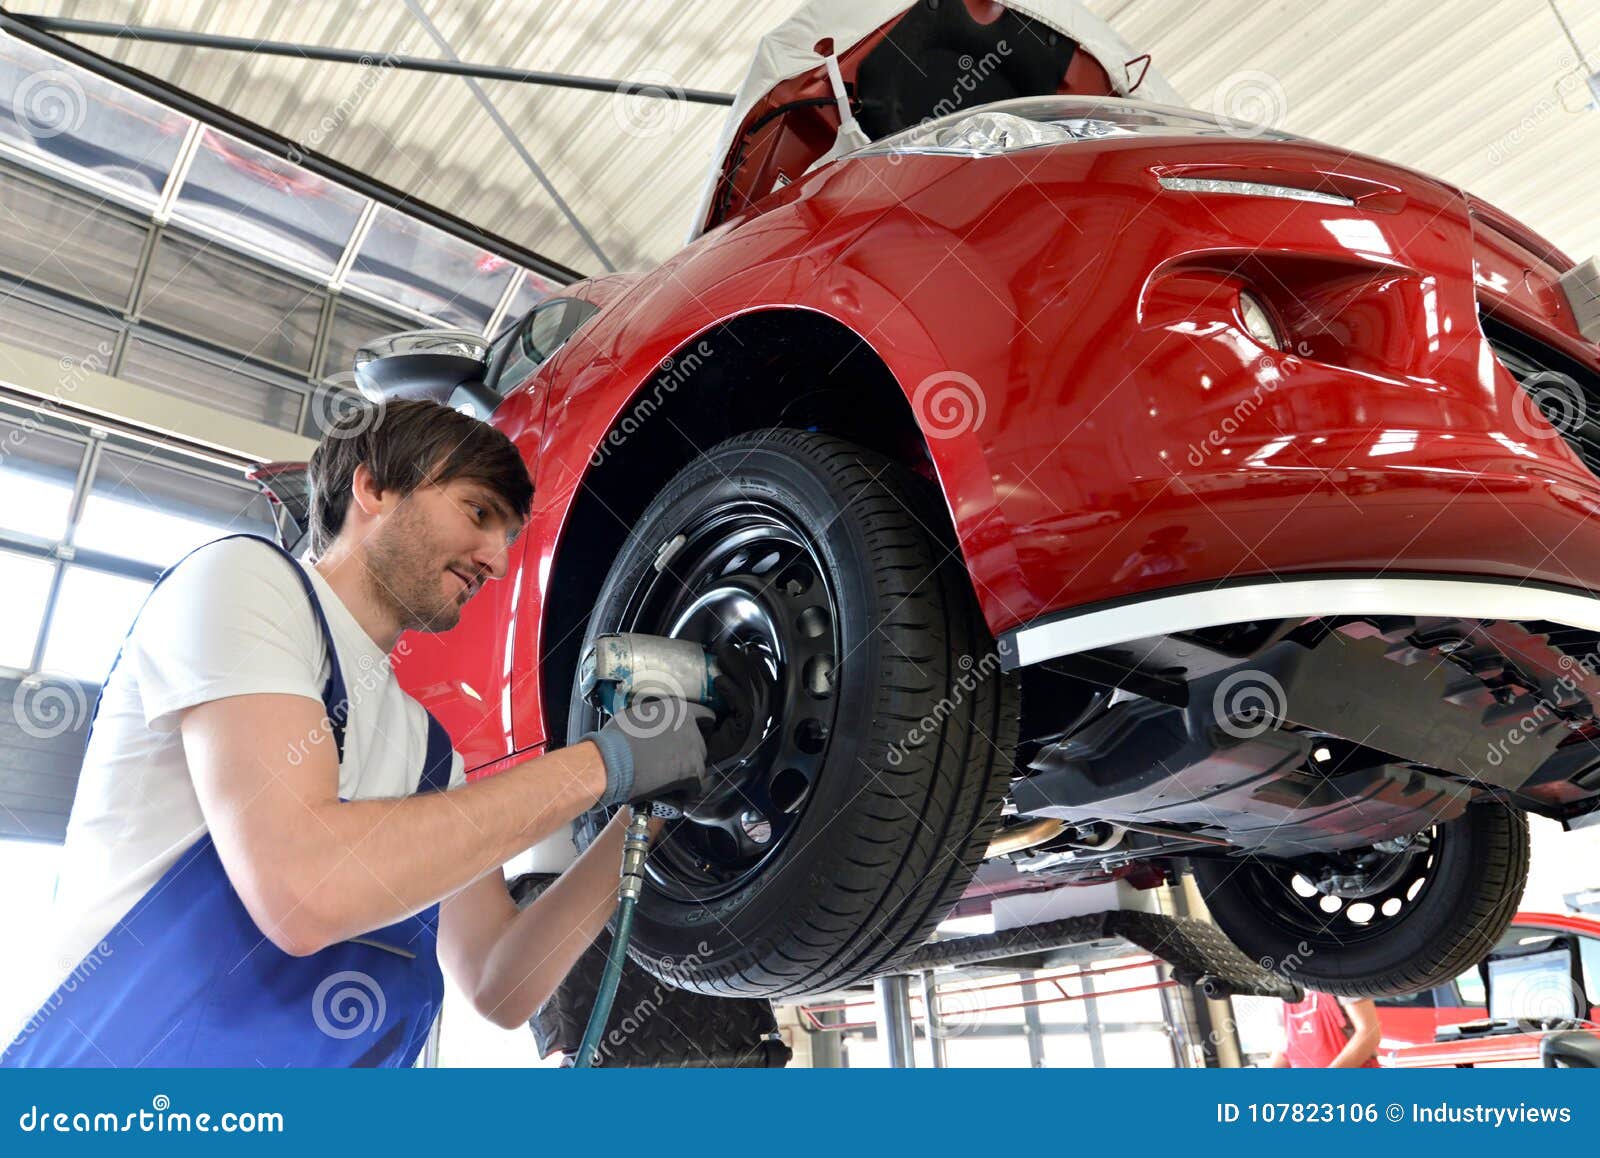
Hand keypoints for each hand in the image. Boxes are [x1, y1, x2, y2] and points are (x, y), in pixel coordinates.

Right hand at [585, 700, 714, 807]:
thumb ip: (655, 718)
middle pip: (700, 743)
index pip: (705, 715)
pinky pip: (695, 785)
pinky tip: (674, 794)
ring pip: (698, 765)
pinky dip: (686, 791)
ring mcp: (693, 750)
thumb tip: (654, 725)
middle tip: (671, 761)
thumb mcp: (638, 715)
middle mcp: (690, 727)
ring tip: (669, 779)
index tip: (699, 733)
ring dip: (687, 772)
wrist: (612, 761)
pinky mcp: (692, 773)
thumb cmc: (616, 737)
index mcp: (678, 710)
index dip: (702, 726)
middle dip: (689, 752)